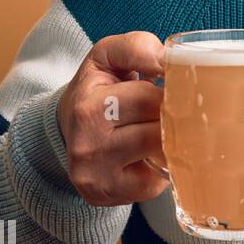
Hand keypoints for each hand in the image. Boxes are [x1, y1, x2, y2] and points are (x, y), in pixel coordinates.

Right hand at [56, 31, 168, 206]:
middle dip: (175, 119)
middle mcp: (87, 145)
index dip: (171, 92)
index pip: (152, 100)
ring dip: (172, 143)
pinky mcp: (106, 196)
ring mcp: (96, 175)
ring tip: (165, 130)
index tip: (175, 90)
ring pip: (160, 158)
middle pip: (160, 131)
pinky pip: (154, 184)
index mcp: (89, 107)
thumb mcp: (108, 56)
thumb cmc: (97, 88)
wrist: (66, 128)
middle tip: (176, 111)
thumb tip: (168, 61)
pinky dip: (161, 170)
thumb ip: (138, 48)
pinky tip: (150, 156)